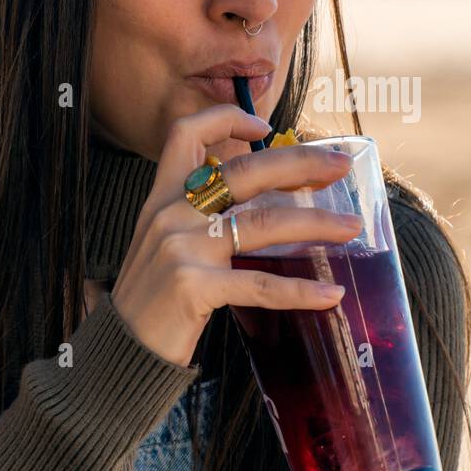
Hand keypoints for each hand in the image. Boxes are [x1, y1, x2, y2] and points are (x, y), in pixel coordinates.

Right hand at [109, 105, 361, 365]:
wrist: (120, 351)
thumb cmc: (153, 298)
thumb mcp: (164, 241)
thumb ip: (200, 215)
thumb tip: (259, 200)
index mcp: (163, 196)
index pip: (186, 134)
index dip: (225, 119)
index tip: (264, 126)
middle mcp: (171, 214)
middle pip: (245, 171)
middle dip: (299, 163)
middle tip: (339, 166)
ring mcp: (182, 248)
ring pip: (264, 223)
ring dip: (316, 223)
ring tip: (351, 228)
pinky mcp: (194, 287)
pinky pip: (261, 284)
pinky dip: (301, 290)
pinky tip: (330, 295)